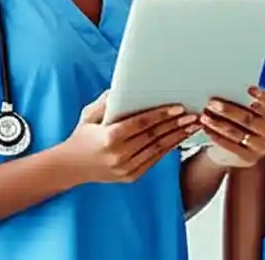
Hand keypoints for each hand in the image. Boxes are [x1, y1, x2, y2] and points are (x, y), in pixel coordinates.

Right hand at [58, 91, 201, 185]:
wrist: (70, 168)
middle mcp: (119, 155)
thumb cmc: (82, 136)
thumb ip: (107, 101)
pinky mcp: (131, 176)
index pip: (141, 124)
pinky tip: (181, 137)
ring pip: (158, 150)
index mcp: (109, 137)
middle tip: (194, 114)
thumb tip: (124, 87)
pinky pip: (155, 160)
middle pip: (154, 136)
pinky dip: (170, 148)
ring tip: (194, 125)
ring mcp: (126, 168)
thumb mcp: (89, 115)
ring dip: (178, 137)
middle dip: (176, 124)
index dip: (162, 115)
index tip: (179, 107)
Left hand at [200, 87, 264, 168]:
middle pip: (249, 119)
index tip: (248, 89)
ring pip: (237, 133)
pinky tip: (206, 130)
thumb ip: (246, 101)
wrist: (237, 152)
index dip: (260, 96)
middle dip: (228, 110)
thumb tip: (232, 88)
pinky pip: (230, 146)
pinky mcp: (249, 158)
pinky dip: (216, 137)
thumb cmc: (242, 124)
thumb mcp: (249, 112)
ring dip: (218, 124)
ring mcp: (261, 147)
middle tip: (212, 103)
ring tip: (204, 116)